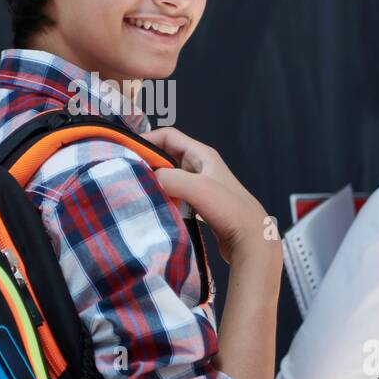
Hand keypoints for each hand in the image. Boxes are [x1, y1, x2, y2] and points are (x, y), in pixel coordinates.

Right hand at [142, 126, 277, 265]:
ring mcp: (201, 187)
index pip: (168, 136)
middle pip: (166, 156)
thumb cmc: (231, 211)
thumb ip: (170, 179)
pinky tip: (155, 209)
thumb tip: (149, 180)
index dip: (147, 139)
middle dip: (147, 162)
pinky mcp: (200, 206)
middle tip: (128, 174)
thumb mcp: (198, 188)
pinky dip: (164, 199)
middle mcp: (202, 167)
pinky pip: (175, 196)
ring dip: (155, 183)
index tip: (127, 152)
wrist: (252, 241)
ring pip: (170, 178)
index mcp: (203, 155)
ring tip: (137, 192)